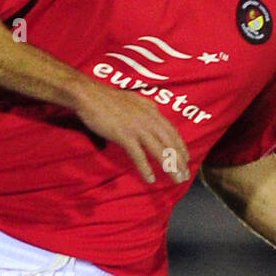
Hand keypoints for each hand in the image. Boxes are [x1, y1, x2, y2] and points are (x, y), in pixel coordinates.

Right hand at [69, 78, 190, 184]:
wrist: (89, 95)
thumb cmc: (107, 98)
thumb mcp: (134, 101)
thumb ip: (146, 109)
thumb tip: (154, 115)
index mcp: (152, 111)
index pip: (172, 131)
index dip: (181, 146)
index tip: (186, 159)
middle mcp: (149, 119)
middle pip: (169, 143)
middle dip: (179, 161)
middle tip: (185, 176)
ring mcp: (137, 127)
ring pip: (159, 150)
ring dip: (169, 166)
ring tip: (176, 180)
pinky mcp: (124, 135)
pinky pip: (138, 155)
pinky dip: (145, 168)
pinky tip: (150, 179)